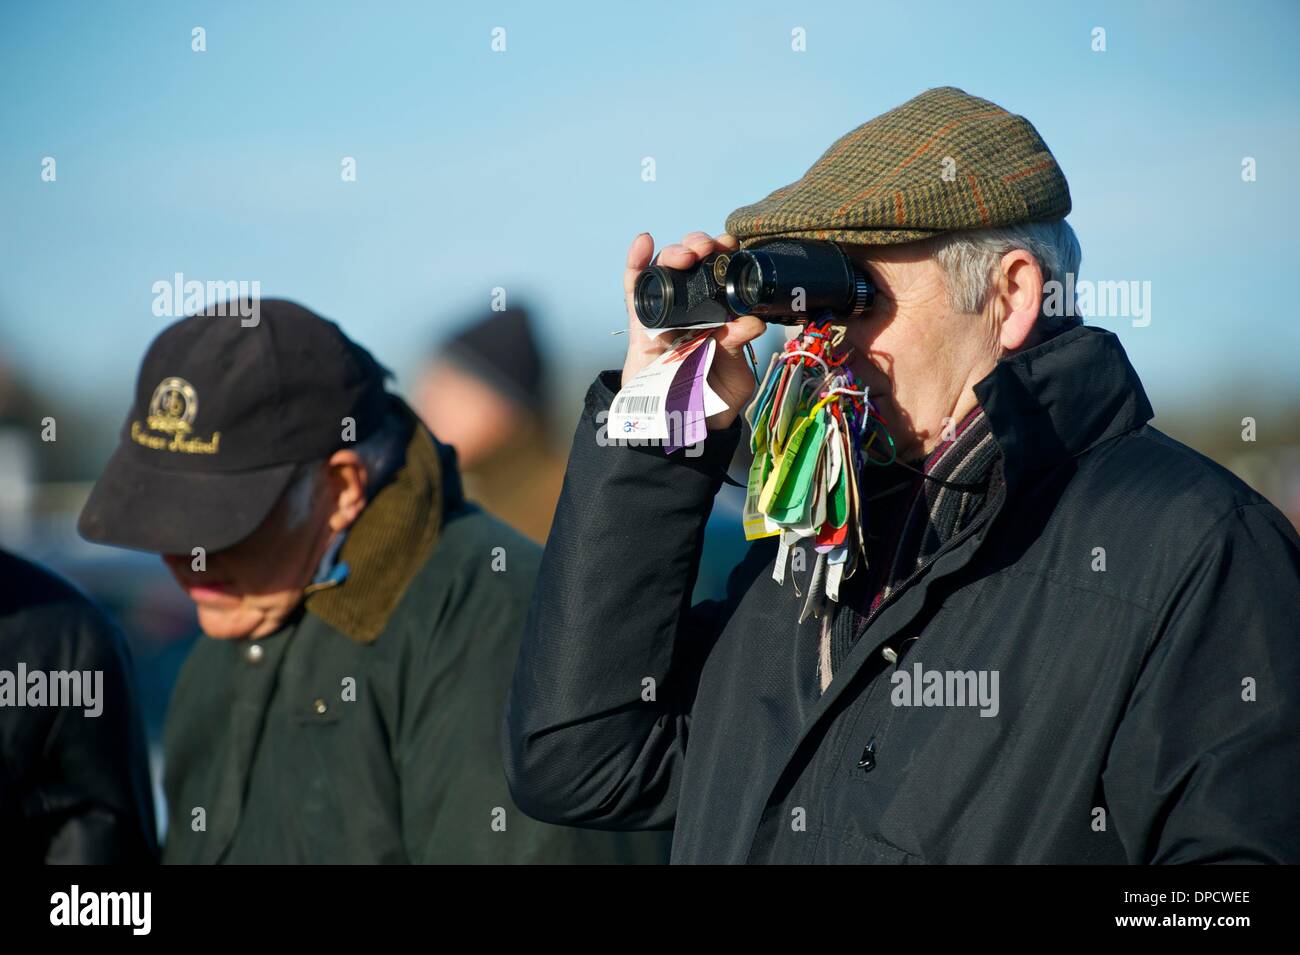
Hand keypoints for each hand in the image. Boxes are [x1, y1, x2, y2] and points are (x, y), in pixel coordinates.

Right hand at [622, 231, 767, 429]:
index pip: (723, 274)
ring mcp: (665, 312)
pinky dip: (636, 262)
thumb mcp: (735, 376)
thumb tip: (751, 322)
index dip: (727, 255)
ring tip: (687, 254)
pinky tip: (643, 242)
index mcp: (720, 315)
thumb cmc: (711, 400)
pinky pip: (635, 287)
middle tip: (712, 249)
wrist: (680, 427)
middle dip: (702, 245)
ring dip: (675, 251)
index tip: (734, 248)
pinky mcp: (640, 322)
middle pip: (693, 263)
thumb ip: (738, 349)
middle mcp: (693, 307)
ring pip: (666, 268)